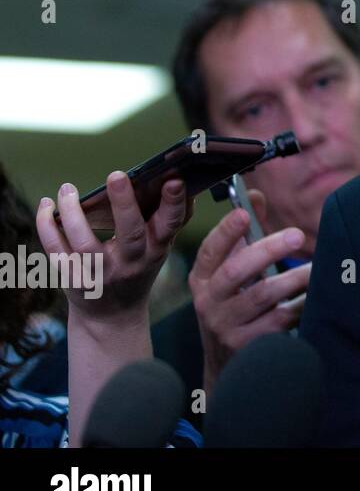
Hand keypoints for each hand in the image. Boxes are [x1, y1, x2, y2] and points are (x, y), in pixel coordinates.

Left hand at [35, 173, 192, 325]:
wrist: (112, 315)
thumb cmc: (138, 269)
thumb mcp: (159, 248)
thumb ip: (169, 219)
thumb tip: (183, 182)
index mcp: (156, 250)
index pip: (169, 225)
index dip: (173, 204)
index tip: (173, 180)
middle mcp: (131, 262)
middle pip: (130, 233)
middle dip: (124, 204)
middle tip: (116, 175)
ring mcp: (100, 273)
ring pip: (85, 243)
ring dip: (74, 213)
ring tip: (67, 188)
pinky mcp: (73, 279)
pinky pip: (56, 250)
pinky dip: (47, 227)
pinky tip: (46, 205)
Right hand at [189, 189, 310, 390]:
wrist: (227, 366)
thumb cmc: (235, 305)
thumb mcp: (230, 272)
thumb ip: (243, 235)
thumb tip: (255, 194)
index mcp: (203, 278)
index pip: (210, 251)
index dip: (225, 232)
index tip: (243, 215)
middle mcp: (209, 301)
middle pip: (236, 271)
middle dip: (267, 249)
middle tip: (296, 235)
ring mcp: (227, 326)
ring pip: (262, 296)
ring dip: (293, 278)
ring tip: (314, 268)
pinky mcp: (248, 346)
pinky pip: (280, 320)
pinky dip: (301, 305)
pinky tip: (315, 296)